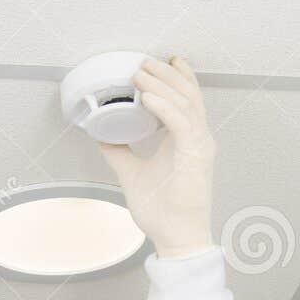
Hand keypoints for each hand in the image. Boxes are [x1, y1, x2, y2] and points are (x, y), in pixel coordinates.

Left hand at [98, 56, 216, 258]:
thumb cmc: (164, 211)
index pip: (188, 99)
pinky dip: (164, 107)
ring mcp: (199, 146)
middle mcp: (197, 138)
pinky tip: (148, 97)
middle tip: (144, 62)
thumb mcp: (132, 173)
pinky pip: (181, 123)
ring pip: (185, 102)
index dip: (178, 77)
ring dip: (162, 84)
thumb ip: (119, 152)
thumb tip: (101, 135)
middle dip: (166, 73)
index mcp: (188, 140)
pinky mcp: (195, 156)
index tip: (160, 62)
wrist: (176, 237)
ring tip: (141, 73)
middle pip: (188, 93)